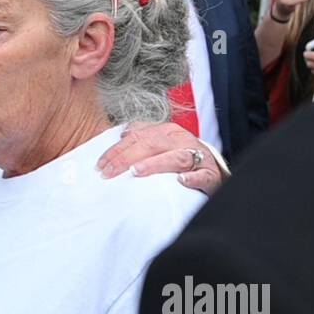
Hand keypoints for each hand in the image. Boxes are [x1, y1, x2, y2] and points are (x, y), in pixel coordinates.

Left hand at [95, 121, 224, 194]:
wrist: (213, 170)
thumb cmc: (180, 157)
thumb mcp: (161, 144)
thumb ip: (142, 137)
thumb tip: (122, 133)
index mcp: (167, 131)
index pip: (137, 137)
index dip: (117, 151)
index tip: (100, 165)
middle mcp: (180, 140)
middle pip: (151, 145)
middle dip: (127, 158)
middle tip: (109, 172)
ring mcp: (196, 156)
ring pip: (175, 157)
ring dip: (155, 164)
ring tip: (136, 171)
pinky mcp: (209, 174)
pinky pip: (201, 175)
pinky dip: (192, 178)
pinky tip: (180, 181)